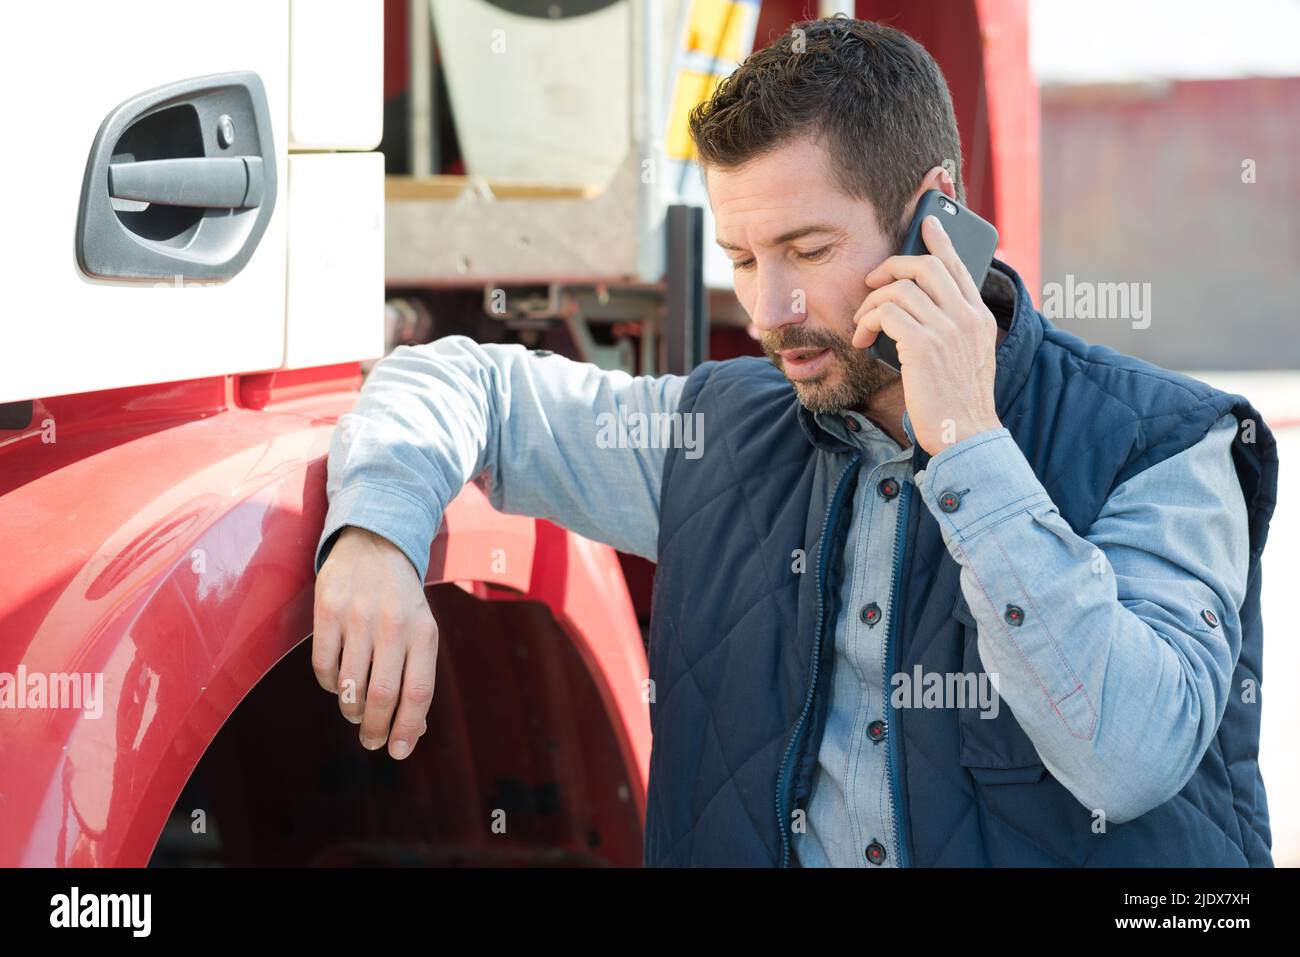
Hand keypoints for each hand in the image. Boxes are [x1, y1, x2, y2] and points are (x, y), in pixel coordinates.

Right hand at [312, 525, 436, 758]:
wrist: (374, 544)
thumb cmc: (400, 601)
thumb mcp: (420, 630)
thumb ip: (417, 675)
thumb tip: (414, 731)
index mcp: (424, 631)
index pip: (418, 692)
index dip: (408, 729)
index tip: (398, 752)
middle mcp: (393, 623)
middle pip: (383, 694)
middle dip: (377, 729)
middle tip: (372, 741)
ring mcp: (359, 615)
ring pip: (350, 685)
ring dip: (352, 710)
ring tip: (356, 712)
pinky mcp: (327, 609)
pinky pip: (323, 667)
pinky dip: (330, 686)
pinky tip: (338, 682)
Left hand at [850, 215, 1001, 455]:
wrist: (965, 435)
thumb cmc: (957, 403)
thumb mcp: (965, 357)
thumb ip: (951, 328)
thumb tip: (917, 308)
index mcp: (980, 317)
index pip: (959, 266)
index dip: (940, 241)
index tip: (927, 223)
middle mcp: (967, 316)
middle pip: (926, 265)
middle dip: (891, 267)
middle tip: (871, 284)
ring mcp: (948, 328)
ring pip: (900, 288)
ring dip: (871, 304)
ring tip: (862, 326)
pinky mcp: (924, 345)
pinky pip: (886, 313)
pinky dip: (867, 323)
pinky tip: (862, 340)